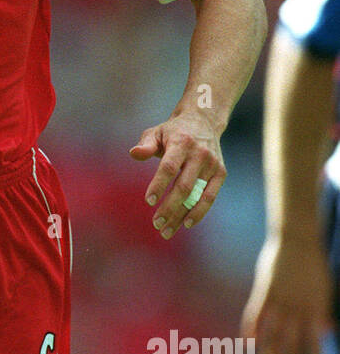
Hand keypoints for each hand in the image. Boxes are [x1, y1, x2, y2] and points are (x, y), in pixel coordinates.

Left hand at [129, 110, 225, 238]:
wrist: (204, 122)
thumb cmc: (173, 131)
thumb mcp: (157, 132)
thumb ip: (146, 144)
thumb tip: (134, 154)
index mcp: (182, 142)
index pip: (169, 167)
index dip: (159, 185)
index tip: (149, 201)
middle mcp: (199, 154)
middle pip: (184, 186)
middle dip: (169, 207)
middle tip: (156, 223)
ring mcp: (212, 164)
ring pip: (197, 196)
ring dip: (182, 215)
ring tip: (167, 231)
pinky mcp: (220, 173)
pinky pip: (210, 197)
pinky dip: (199, 212)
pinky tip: (186, 224)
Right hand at [240, 234, 331, 353]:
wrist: (298, 238)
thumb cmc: (311, 264)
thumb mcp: (323, 288)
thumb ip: (321, 310)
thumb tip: (327, 330)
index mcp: (316, 308)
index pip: (316, 341)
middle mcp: (299, 307)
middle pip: (295, 339)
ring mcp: (282, 298)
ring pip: (275, 330)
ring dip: (270, 351)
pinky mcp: (266, 289)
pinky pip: (257, 312)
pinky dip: (252, 328)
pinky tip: (246, 343)